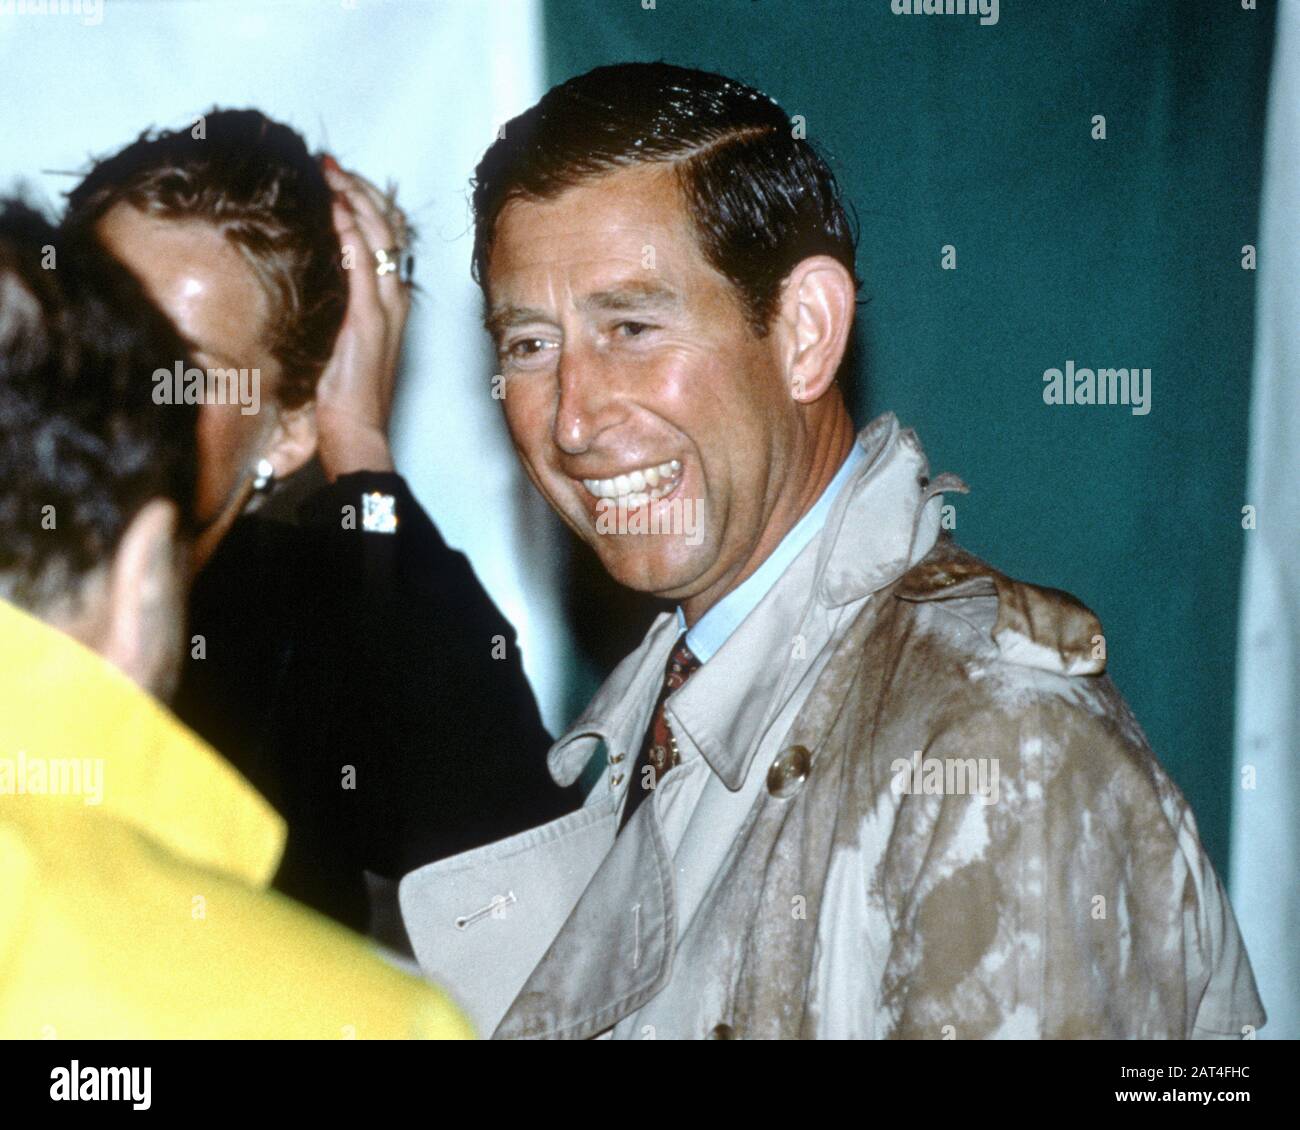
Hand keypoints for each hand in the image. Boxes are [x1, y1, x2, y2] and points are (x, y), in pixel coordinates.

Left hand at [315, 156, 410, 478]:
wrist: (356, 428)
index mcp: (390, 299)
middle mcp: (395, 296)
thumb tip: (305, 274)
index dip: (365, 200)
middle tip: (330, 163)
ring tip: (332, 173)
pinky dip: (352, 232)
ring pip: (382, 236)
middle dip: (360, 187)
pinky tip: (335, 208)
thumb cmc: (343, 392)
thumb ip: (333, 303)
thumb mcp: (338, 336)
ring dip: (356, 198)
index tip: (336, 177)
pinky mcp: (370, 318)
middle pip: (389, 226)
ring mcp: (386, 306)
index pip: (387, 235)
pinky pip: (365, 264)